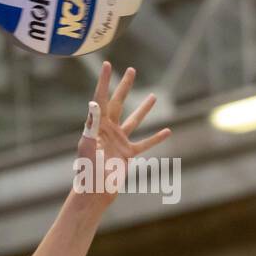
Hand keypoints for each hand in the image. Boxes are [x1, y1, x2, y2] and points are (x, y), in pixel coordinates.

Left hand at [75, 62, 171, 202]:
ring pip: (134, 120)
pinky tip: (167, 130)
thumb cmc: (87, 170)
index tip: (107, 64)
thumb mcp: (88, 145)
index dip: (104, 81)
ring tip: (153, 96)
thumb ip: (92, 125)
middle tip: (131, 70)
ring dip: (144, 109)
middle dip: (124, 86)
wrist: (94, 191)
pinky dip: (156, 138)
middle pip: (118, 103)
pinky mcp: (127, 154)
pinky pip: (144, 143)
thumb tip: (93, 104)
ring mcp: (119, 141)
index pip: (100, 99)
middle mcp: (108, 130)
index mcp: (97, 126)